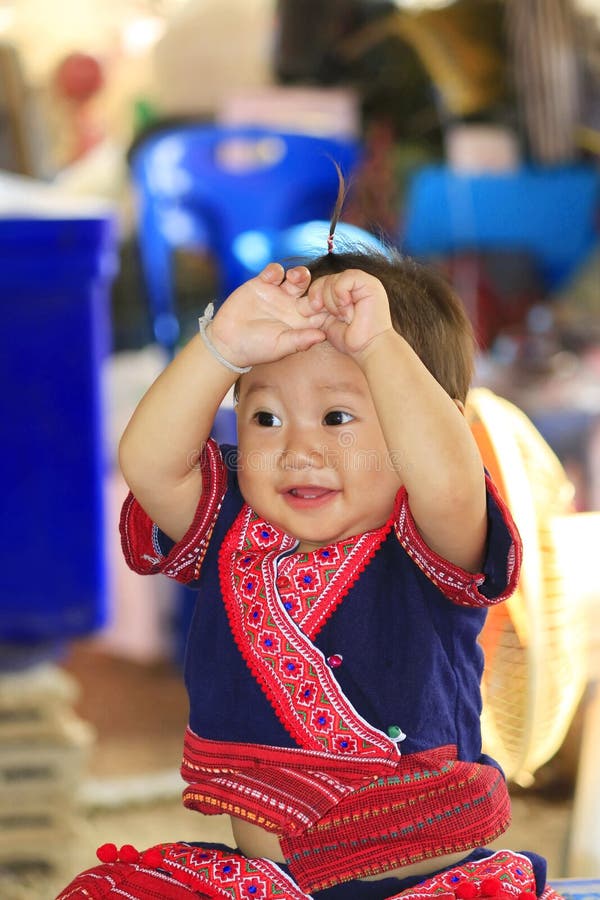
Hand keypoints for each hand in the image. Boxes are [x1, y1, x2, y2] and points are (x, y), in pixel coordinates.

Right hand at [207, 263, 327, 368]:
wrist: (227, 342)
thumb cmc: (255, 349)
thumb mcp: (279, 346)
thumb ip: (300, 340)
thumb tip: (322, 336)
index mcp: (300, 322)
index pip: (321, 311)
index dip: (329, 306)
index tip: (333, 305)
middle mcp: (292, 306)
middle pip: (313, 290)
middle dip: (317, 287)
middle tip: (316, 290)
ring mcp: (278, 294)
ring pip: (297, 277)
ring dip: (299, 274)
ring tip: (294, 278)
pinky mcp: (262, 284)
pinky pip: (274, 271)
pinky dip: (276, 270)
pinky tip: (272, 278)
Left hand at [299, 269, 393, 356]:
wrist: (368, 348)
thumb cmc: (350, 339)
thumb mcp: (326, 320)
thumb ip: (318, 308)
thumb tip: (301, 304)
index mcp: (344, 290)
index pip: (321, 282)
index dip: (314, 295)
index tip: (315, 311)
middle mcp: (354, 283)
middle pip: (325, 279)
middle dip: (323, 300)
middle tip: (335, 316)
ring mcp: (363, 281)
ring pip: (333, 279)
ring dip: (333, 301)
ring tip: (344, 315)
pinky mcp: (370, 283)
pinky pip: (345, 278)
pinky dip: (341, 294)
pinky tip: (347, 308)